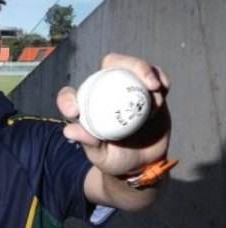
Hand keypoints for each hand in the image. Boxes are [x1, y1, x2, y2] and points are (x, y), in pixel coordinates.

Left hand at [57, 53, 171, 175]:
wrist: (142, 164)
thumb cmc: (115, 159)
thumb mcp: (100, 156)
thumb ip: (88, 143)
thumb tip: (70, 131)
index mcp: (86, 106)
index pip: (70, 96)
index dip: (67, 99)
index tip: (74, 112)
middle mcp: (106, 90)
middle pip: (111, 64)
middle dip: (123, 62)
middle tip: (132, 81)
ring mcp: (130, 88)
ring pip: (135, 66)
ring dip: (145, 70)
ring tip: (154, 88)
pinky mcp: (151, 92)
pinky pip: (157, 77)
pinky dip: (160, 78)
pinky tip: (161, 89)